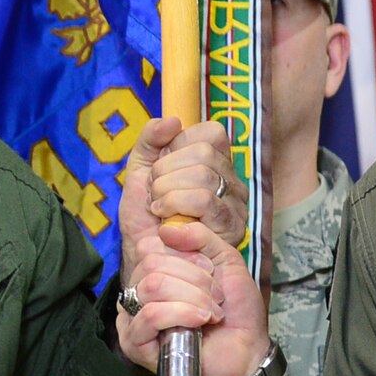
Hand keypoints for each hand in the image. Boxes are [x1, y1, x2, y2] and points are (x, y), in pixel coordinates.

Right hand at [117, 220, 268, 375]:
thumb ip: (201, 237)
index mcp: (154, 272)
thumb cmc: (236, 312)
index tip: (210, 272)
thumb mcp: (226, 260)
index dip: (186, 254)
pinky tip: (200, 322)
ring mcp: (132, 318)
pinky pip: (150, 315)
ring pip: (152, 286)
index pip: (150, 245)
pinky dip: (181, 314)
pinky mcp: (135, 344)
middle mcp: (138, 292)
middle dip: (194, 278)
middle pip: (151, 263)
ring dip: (192, 297)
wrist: (247, 353)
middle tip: (215, 298)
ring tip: (211, 313)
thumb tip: (167, 228)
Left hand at [118, 118, 246, 257]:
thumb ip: (150, 140)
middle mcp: (232, 181)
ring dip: (168, 191)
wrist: (142, 254)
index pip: (211, 133)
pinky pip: (204, 201)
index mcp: (216, 163)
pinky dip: (175, 205)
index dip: (178, 146)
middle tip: (155, 193)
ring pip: (204, 176)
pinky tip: (166, 221)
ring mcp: (236, 205)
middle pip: (204, 153)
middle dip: (166, 172)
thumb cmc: (144, 215)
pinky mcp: (232, 228)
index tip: (161, 168)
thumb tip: (173, 120)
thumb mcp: (140, 170)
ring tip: (159, 208)